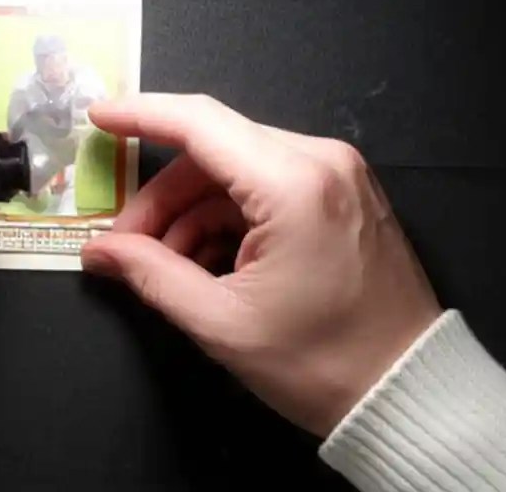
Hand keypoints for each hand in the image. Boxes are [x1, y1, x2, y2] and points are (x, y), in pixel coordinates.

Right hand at [81, 94, 440, 435]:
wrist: (409, 392)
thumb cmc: (321, 363)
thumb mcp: (222, 323)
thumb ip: (150, 274)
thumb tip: (97, 251)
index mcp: (294, 184)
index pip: (199, 123)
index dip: (139, 114)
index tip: (96, 118)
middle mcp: (321, 161)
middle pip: (213, 151)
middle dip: (161, 197)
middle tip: (125, 248)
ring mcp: (338, 174)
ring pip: (237, 170)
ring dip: (192, 213)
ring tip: (167, 269)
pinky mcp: (344, 194)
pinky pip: (267, 187)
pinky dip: (228, 218)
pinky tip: (208, 264)